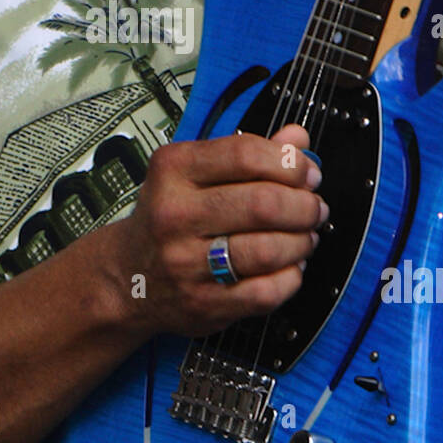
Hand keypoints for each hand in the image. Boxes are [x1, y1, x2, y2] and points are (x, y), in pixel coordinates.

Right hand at [115, 123, 325, 337]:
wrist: (128, 276)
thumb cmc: (169, 218)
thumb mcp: (193, 173)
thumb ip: (246, 153)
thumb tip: (296, 139)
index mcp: (173, 170)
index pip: (245, 155)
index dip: (289, 163)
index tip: (307, 172)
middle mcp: (175, 215)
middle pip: (263, 203)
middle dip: (304, 205)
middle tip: (314, 208)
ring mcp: (186, 263)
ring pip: (268, 250)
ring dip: (302, 242)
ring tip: (305, 237)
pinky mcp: (203, 303)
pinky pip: (266, 291)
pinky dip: (291, 277)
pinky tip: (289, 266)